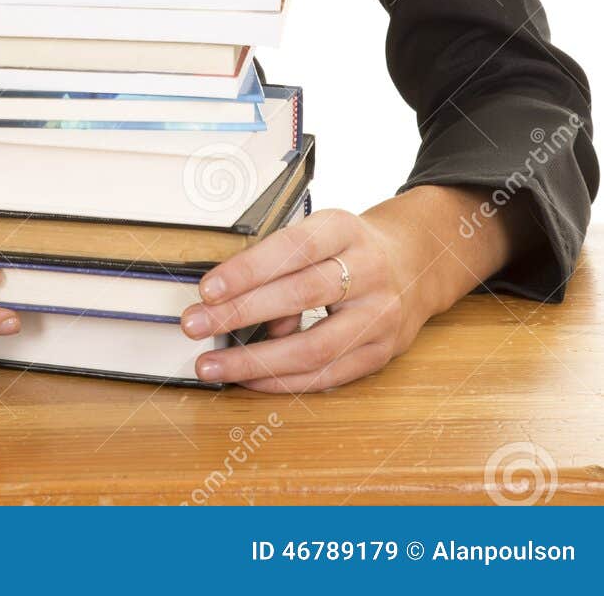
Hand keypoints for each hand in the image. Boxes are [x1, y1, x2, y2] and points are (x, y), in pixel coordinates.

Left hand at [180, 206, 432, 391]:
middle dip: (240, 313)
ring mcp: (379, 316)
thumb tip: (241, 310)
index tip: (206, 289)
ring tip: (211, 364)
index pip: (294, 247)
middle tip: (195, 324)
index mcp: (346, 229)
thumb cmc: (348, 247)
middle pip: (300, 295)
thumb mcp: (320, 233)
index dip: (248, 269)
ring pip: (314, 347)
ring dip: (255, 362)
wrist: (414, 264)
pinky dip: (282, 381)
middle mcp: (369, 270)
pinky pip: (326, 376)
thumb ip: (283, 265)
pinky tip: (247, 380)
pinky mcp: (381, 353)